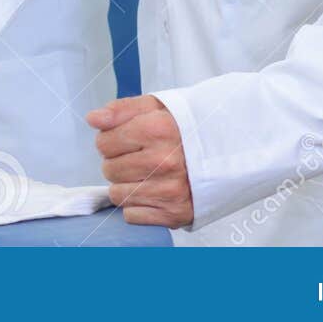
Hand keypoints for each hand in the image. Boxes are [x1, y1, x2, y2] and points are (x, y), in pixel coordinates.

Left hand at [89, 94, 194, 227]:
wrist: (230, 149)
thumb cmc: (189, 127)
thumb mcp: (156, 106)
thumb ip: (120, 110)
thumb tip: (93, 119)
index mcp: (157, 130)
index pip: (103, 143)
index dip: (111, 140)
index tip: (126, 139)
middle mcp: (164, 161)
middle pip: (109, 170)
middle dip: (118, 162)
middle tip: (139, 156)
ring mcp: (170, 190)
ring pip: (118, 194)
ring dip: (126, 185)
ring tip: (147, 174)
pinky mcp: (176, 213)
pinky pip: (133, 215)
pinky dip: (138, 206)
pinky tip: (153, 191)